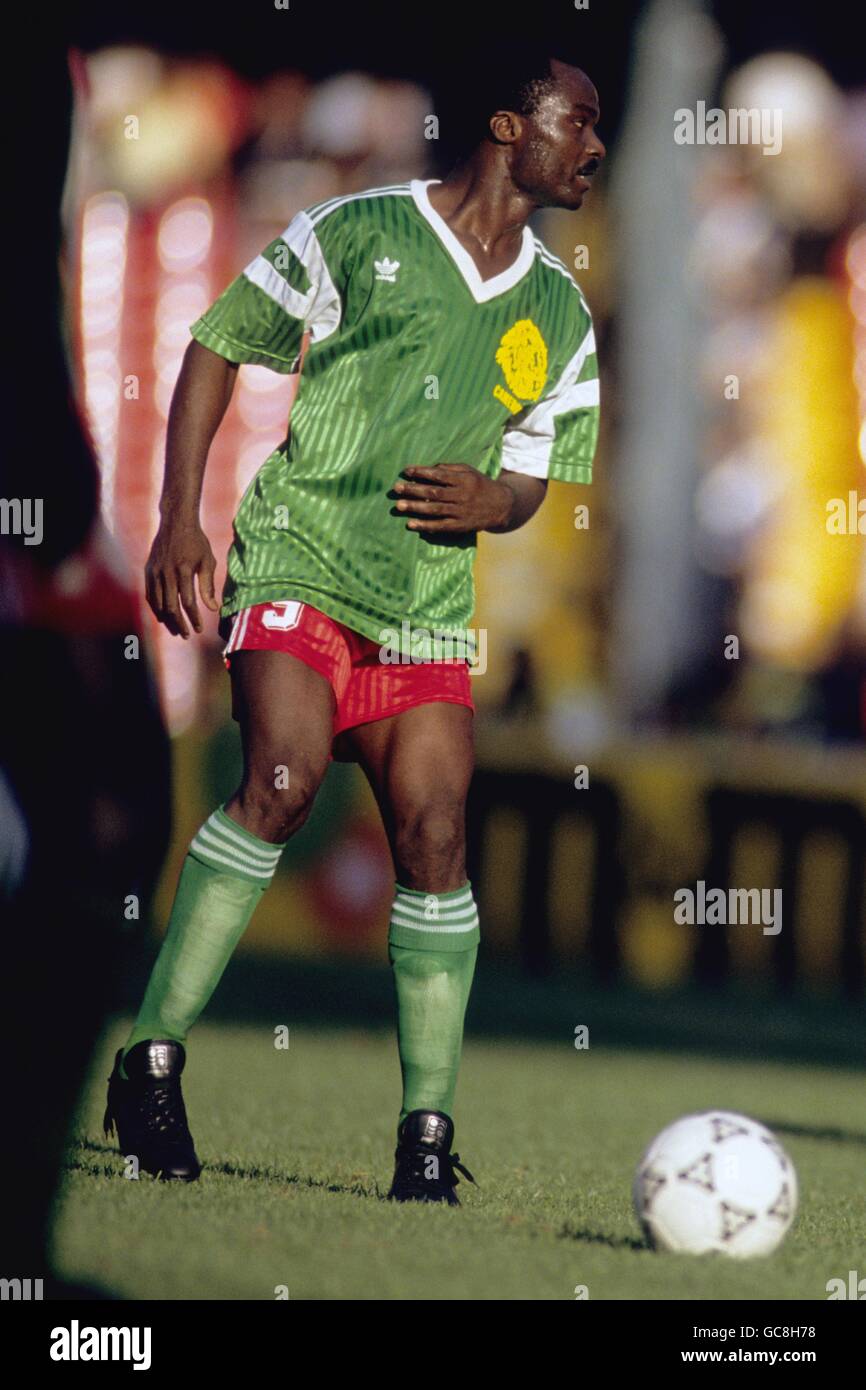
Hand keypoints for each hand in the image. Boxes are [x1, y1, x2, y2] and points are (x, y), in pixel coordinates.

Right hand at [145, 520, 218, 637]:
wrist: (176, 522)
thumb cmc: (196, 542)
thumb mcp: (207, 561)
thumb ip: (208, 586)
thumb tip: (213, 608)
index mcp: (184, 571)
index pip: (188, 603)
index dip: (194, 618)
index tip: (199, 629)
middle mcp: (167, 573)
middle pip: (171, 607)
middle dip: (180, 624)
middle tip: (187, 635)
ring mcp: (155, 572)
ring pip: (158, 603)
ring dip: (167, 619)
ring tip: (176, 629)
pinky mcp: (148, 570)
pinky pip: (150, 594)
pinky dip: (155, 607)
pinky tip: (163, 616)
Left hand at [393, 464, 512, 534]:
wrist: (501, 506)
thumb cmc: (480, 485)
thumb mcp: (469, 471)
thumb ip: (450, 468)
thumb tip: (428, 468)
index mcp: (464, 480)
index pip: (439, 475)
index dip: (422, 472)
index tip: (406, 471)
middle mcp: (462, 496)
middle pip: (434, 492)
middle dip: (413, 489)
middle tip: (396, 488)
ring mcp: (461, 512)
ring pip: (434, 509)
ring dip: (415, 508)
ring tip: (399, 505)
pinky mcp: (460, 526)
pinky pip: (440, 526)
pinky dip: (425, 525)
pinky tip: (411, 524)